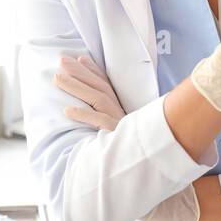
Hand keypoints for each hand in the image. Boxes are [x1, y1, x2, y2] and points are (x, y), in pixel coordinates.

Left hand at [53, 54, 201, 220]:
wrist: (163, 161)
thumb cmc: (147, 148)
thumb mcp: (134, 129)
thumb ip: (122, 120)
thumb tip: (114, 117)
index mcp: (125, 109)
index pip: (108, 85)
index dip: (94, 71)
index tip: (80, 59)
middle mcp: (123, 112)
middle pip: (99, 88)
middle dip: (80, 73)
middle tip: (61, 59)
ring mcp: (120, 122)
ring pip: (96, 99)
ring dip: (76, 87)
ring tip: (57, 78)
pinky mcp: (118, 135)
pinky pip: (98, 123)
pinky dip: (83, 116)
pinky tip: (67, 111)